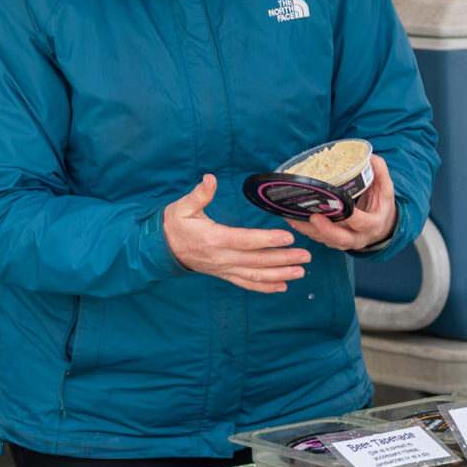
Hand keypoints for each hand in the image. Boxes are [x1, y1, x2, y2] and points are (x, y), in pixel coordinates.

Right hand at [163, 175, 311, 293]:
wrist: (161, 249)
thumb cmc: (173, 225)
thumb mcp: (183, 207)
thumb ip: (199, 194)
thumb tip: (210, 179)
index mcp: (214, 239)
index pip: (246, 240)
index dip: (268, 240)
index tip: (288, 237)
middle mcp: (221, 258)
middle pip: (257, 261)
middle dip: (284, 259)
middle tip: (306, 256)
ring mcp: (223, 269)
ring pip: (255, 275)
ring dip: (280, 275)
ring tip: (300, 273)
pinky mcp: (223, 274)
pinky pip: (246, 283)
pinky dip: (265, 287)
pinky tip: (282, 286)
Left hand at [290, 153, 397, 251]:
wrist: (380, 227)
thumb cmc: (380, 205)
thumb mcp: (385, 189)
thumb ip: (380, 172)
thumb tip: (370, 156)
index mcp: (372, 225)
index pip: (362, 223)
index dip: (352, 217)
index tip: (342, 206)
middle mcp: (358, 237)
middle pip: (341, 239)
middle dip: (326, 229)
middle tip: (313, 217)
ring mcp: (343, 241)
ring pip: (324, 240)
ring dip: (308, 230)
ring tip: (292, 217)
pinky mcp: (332, 241)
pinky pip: (317, 238)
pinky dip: (304, 229)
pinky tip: (292, 218)